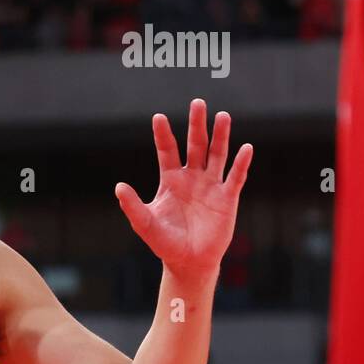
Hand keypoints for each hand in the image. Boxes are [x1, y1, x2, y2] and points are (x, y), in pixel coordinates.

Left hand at [115, 99, 252, 282]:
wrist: (188, 261)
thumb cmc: (164, 242)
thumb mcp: (145, 223)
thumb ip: (132, 205)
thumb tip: (118, 187)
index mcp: (170, 180)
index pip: (167, 151)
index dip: (163, 135)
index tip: (158, 117)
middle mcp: (192, 178)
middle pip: (195, 145)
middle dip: (196, 125)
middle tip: (198, 102)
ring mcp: (211, 186)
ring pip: (217, 155)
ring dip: (221, 136)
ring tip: (223, 116)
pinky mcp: (227, 198)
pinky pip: (235, 177)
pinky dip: (241, 163)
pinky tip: (245, 147)